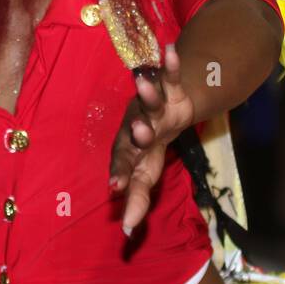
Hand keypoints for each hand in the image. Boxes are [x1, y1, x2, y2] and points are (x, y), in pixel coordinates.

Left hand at [109, 42, 196, 235]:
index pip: (125, 166)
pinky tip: (169, 49)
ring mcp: (151, 106)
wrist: (167, 111)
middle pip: (135, 130)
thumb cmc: (149, 146)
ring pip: (148, 101)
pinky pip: (169, 75)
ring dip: (147, 93)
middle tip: (140, 133)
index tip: (114, 187)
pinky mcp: (168, 90)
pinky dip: (170, 64)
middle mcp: (136, 125)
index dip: (122, 174)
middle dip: (138, 132)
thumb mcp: (146, 173)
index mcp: (129, 150)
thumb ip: (137, 198)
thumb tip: (127, 234)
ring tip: (142, 83)